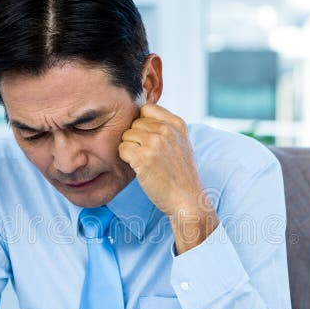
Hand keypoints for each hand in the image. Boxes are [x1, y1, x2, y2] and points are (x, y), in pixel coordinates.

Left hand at [119, 104, 217, 253]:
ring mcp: (155, 142)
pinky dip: (125, 159)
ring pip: (126, 135)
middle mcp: (166, 129)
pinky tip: (138, 168)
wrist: (188, 199)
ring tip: (144, 162)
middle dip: (136, 138)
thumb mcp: (182, 144)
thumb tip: (141, 117)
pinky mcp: (143, 157)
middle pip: (135, 123)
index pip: (147, 109)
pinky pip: (122, 148)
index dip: (142, 124)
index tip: (148, 139)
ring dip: (130, 148)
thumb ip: (166, 128)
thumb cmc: (181, 175)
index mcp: (177, 124)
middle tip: (147, 155)